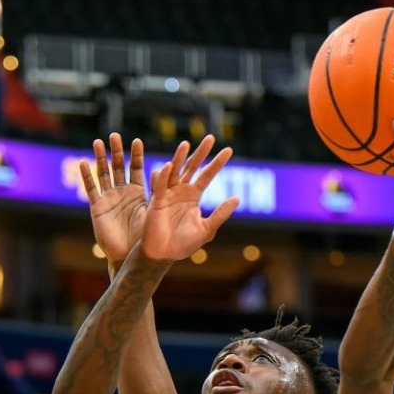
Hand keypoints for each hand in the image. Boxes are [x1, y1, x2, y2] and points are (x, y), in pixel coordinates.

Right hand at [81, 134, 147, 265]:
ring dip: (100, 158)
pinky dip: (87, 176)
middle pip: (118, 167)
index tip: (137, 141)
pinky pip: (91, 189)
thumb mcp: (153, 211)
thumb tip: (170, 170)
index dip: (136, 155)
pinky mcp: (97, 207)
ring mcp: (109, 199)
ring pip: (103, 174)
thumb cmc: (144, 237)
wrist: (128, 255)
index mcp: (137, 193)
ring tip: (98, 142)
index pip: (136, 168)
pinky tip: (83, 163)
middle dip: (117, 151)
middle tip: (115, 135)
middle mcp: (122, 193)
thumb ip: (159, 192)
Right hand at [141, 136, 238, 261]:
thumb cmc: (183, 244)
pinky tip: (169, 166)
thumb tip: (237, 199)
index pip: (207, 175)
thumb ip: (221, 214)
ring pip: (175, 171)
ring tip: (186, 144)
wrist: (164, 255)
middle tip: (211, 138)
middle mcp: (181, 191)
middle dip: (201, 153)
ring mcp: (167, 195)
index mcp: (193, 196)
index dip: (217, 163)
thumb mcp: (207, 229)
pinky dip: (163, 176)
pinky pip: (159, 186)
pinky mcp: (156, 202)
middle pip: (192, 167)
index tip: (229, 150)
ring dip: (179, 158)